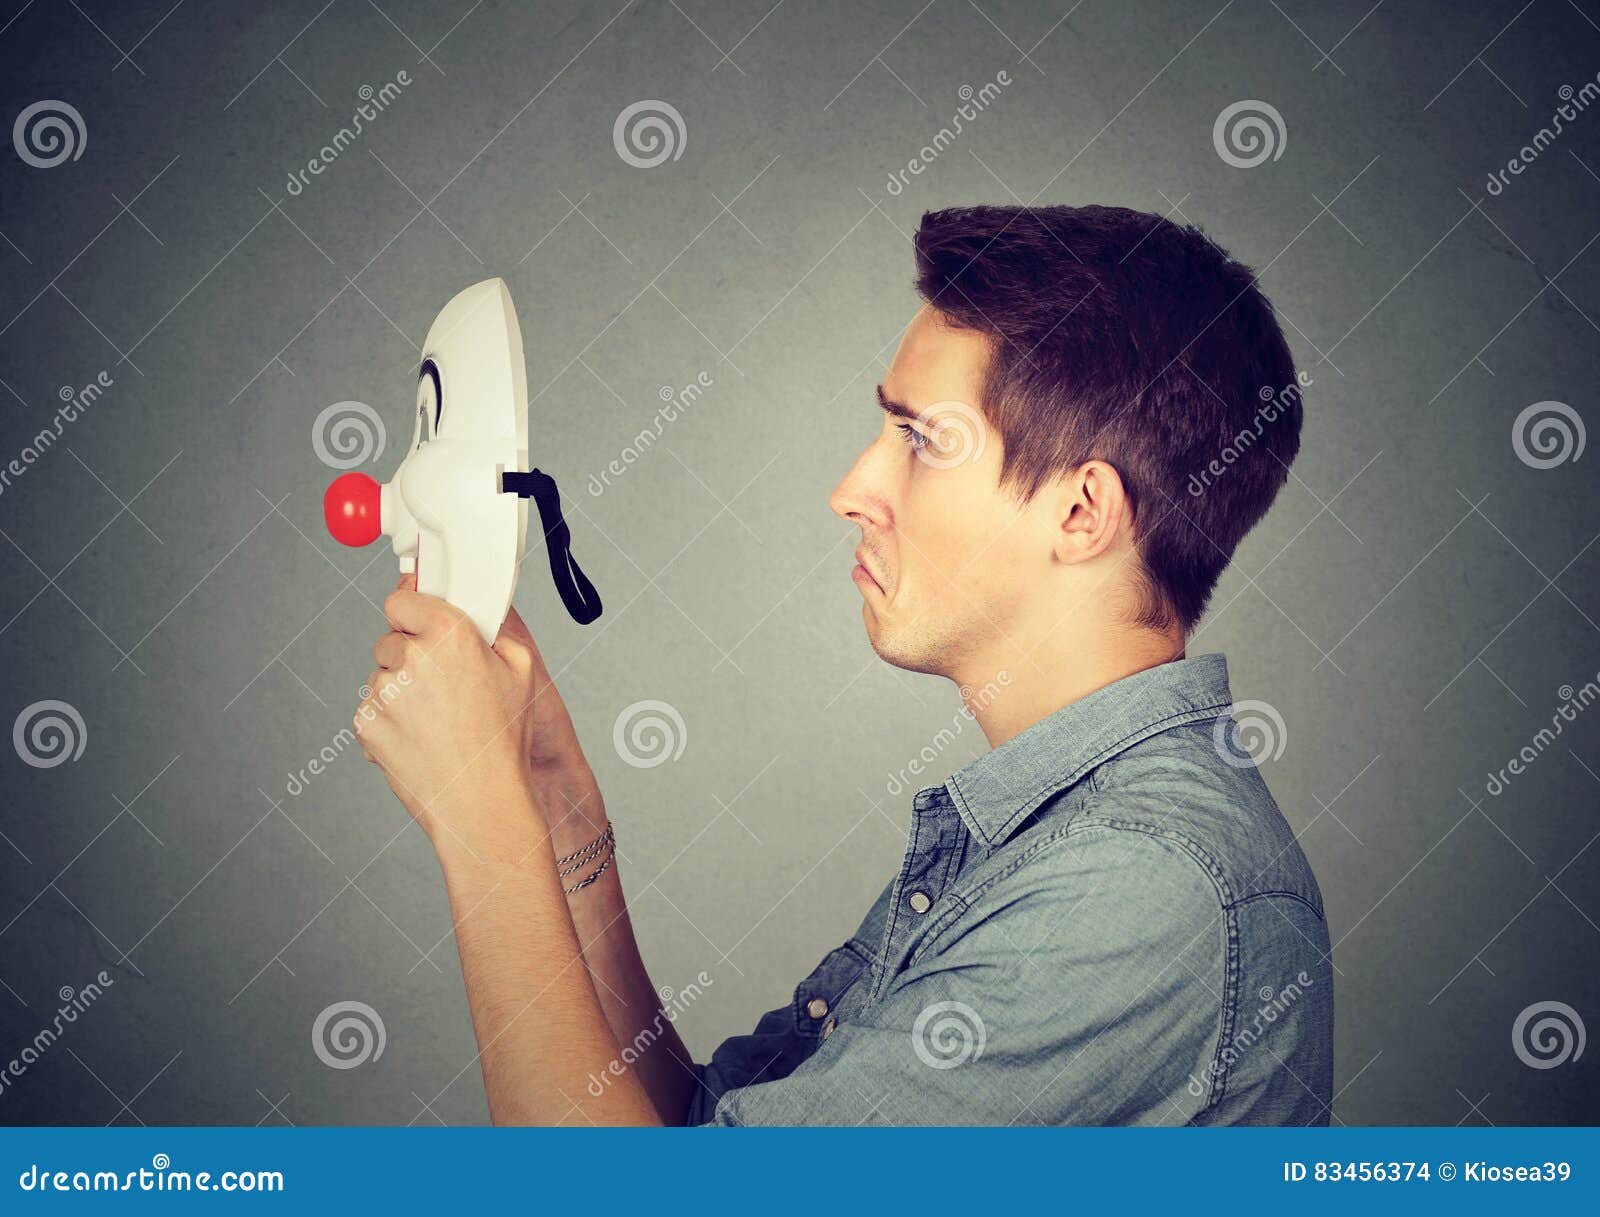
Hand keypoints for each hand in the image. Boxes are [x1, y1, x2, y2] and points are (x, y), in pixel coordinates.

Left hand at [355, 575, 544, 848]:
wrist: (480, 802)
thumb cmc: (504, 739)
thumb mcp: (521, 669)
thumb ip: (494, 629)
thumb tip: (478, 613)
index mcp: (449, 633)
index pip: (401, 599)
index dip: (413, 613)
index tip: (421, 624)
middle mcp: (410, 655)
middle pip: (391, 640)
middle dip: (411, 655)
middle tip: (443, 685)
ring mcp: (383, 691)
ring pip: (382, 678)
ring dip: (400, 691)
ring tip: (436, 721)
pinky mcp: (366, 723)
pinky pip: (372, 711)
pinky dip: (389, 722)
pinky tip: (421, 740)